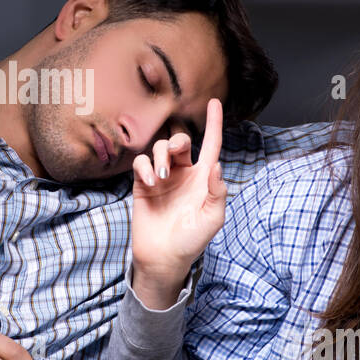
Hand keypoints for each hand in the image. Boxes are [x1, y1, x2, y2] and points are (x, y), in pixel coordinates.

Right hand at [129, 98, 226, 308]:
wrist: (164, 257)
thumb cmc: (192, 240)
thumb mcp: (212, 219)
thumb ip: (217, 192)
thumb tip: (217, 165)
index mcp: (204, 178)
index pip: (211, 145)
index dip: (214, 124)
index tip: (215, 102)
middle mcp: (184, 174)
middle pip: (180, 142)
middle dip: (177, 141)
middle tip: (175, 153)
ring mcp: (162, 178)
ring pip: (159, 149)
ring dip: (160, 157)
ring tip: (161, 178)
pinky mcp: (143, 184)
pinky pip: (141, 163)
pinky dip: (144, 167)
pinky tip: (150, 181)